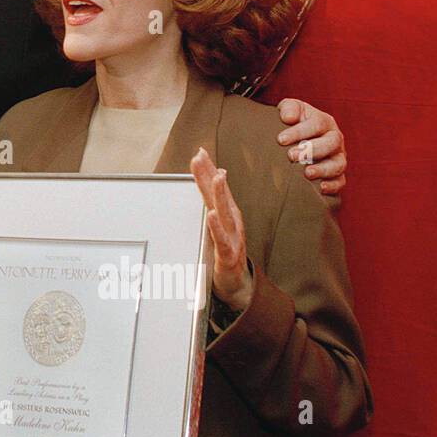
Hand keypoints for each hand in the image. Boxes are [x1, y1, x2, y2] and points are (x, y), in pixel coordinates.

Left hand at [190, 147, 253, 310]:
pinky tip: (211, 215)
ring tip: (215, 177)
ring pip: (224, 212)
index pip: (215, 188)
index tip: (200, 151)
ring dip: (219, 194)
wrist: (237, 284)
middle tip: (202, 156)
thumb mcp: (217, 225)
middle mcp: (232, 222)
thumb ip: (212, 203)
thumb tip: (209, 180)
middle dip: (210, 174)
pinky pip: (222, 239)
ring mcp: (232, 237)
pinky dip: (216, 227)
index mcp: (227, 213)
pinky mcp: (228, 255)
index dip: (208, 170)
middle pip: (219, 194)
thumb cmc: (226, 251)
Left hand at [276, 98, 346, 195]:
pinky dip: (333, 185)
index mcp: (324, 121)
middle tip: (291, 156)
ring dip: (323, 169)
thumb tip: (288, 117)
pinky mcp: (337, 174)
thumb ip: (289, 108)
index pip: (316, 124)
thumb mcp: (289, 109)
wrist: (295, 137)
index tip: (280, 140)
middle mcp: (334, 139)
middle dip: (311, 150)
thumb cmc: (292, 122)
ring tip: (307, 173)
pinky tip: (321, 188)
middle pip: (331, 143)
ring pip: (338, 164)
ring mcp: (337, 157)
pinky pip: (340, 181)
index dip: (299, 132)